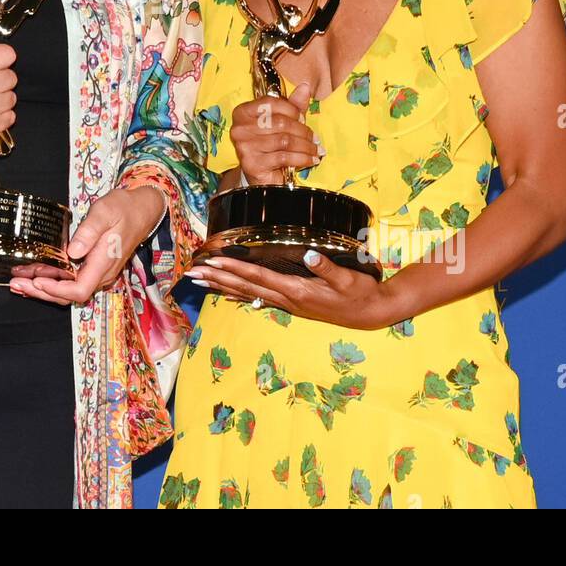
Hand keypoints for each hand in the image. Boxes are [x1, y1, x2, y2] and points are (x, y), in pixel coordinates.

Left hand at [8, 185, 167, 305]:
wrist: (142, 210)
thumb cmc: (124, 209)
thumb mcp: (105, 212)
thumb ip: (89, 231)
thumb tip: (73, 251)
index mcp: (104, 263)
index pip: (79, 290)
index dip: (56, 290)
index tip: (37, 281)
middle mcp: (101, 274)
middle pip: (70, 297)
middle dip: (41, 293)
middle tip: (16, 284)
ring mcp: (98, 274)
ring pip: (69, 293)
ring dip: (43, 290)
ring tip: (18, 283)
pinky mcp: (93, 269)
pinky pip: (71, 284)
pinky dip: (51, 283)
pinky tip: (34, 279)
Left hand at [186, 250, 409, 330]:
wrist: (372, 312)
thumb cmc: (360, 292)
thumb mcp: (348, 278)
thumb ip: (327, 267)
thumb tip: (308, 254)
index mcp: (296, 290)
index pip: (257, 277)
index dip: (233, 269)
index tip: (211, 263)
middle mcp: (287, 299)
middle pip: (245, 287)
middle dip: (218, 279)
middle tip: (193, 273)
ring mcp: (288, 304)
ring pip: (248, 294)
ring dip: (223, 287)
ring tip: (200, 282)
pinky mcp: (292, 303)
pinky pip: (259, 298)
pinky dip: (240, 294)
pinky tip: (228, 293)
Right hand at [230, 81, 322, 184]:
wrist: (260, 176)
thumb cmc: (270, 145)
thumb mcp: (281, 122)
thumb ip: (292, 105)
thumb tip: (305, 87)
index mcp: (243, 112)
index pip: (270, 103)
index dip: (292, 110)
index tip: (303, 118)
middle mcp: (240, 128)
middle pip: (280, 123)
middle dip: (302, 131)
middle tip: (314, 137)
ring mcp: (244, 147)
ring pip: (284, 141)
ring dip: (306, 146)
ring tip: (316, 149)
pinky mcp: (252, 164)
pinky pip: (284, 157)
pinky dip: (302, 158)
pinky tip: (311, 159)